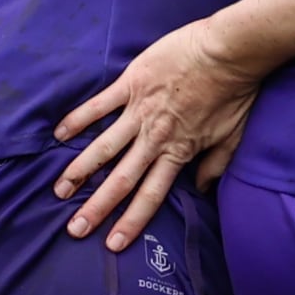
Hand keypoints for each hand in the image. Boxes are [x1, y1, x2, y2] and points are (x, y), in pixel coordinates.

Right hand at [51, 21, 261, 249]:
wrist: (230, 51)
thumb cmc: (235, 93)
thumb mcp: (232, 137)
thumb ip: (215, 166)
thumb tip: (203, 190)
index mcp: (178, 152)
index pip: (150, 196)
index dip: (131, 222)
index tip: (111, 243)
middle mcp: (154, 138)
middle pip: (121, 179)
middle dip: (96, 207)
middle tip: (74, 228)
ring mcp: (139, 111)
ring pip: (103, 147)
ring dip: (79, 170)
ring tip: (59, 190)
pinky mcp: (131, 84)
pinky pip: (99, 105)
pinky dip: (79, 120)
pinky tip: (60, 135)